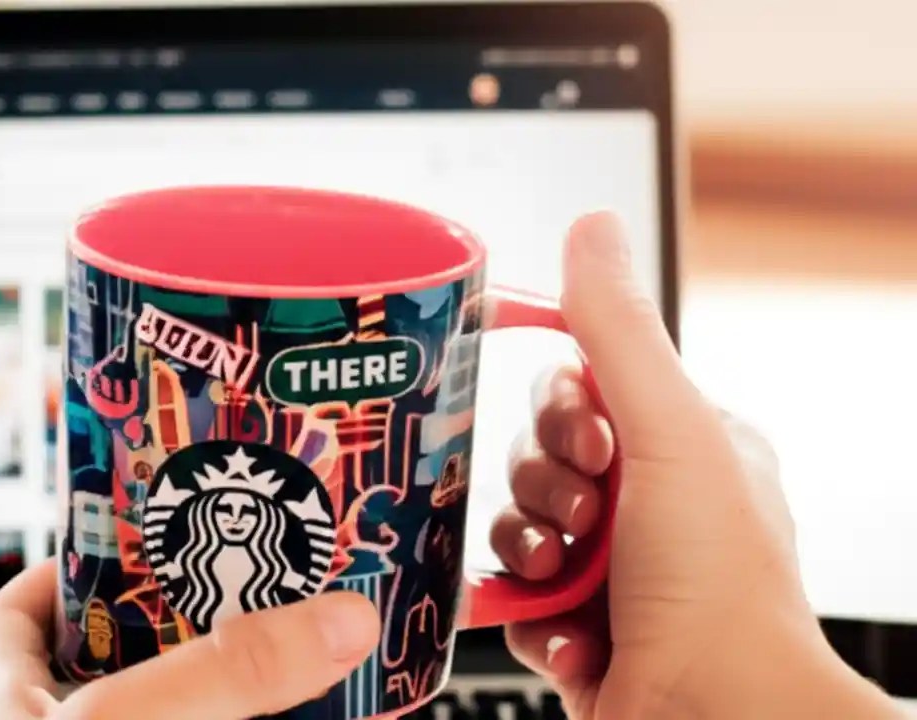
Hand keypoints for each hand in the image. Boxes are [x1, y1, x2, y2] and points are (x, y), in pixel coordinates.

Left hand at [0, 560, 380, 719]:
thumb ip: (227, 671)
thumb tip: (338, 620)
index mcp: (10, 712)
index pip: (16, 619)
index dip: (62, 571)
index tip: (121, 540)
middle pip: (112, 675)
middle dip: (175, 637)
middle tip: (249, 597)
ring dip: (232, 708)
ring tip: (297, 670)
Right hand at [491, 213, 901, 717]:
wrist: (710, 719)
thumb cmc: (719, 589)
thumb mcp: (669, 435)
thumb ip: (618, 333)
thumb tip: (593, 230)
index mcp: (683, 450)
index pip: (580, 391)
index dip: (562, 415)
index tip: (589, 445)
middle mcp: (647, 507)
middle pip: (533, 456)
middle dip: (545, 491)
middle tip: (586, 522)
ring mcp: (607, 570)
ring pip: (511, 524)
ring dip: (531, 552)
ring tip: (573, 582)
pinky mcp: (570, 627)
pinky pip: (508, 593)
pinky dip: (529, 611)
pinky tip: (569, 630)